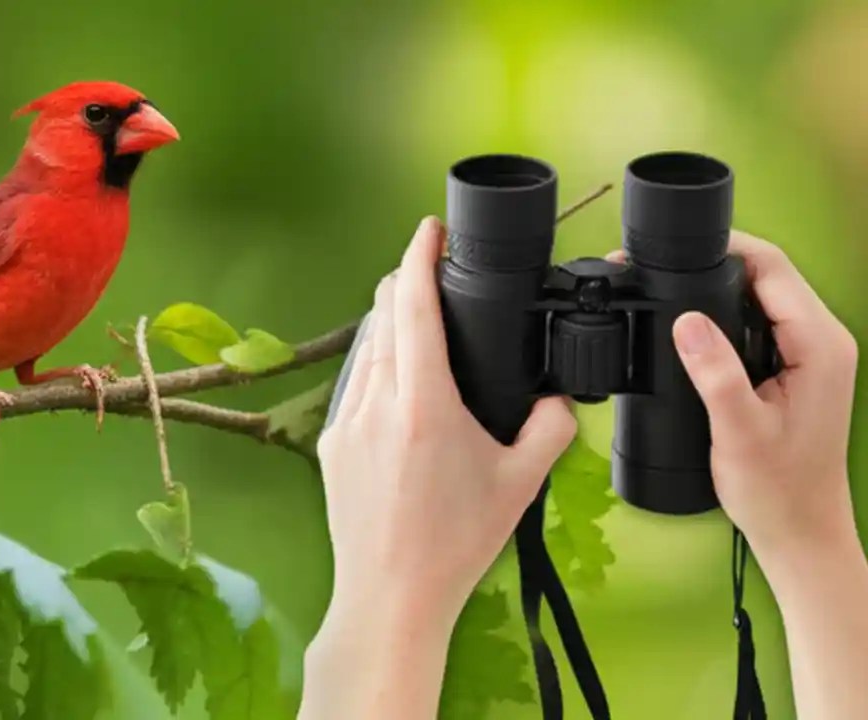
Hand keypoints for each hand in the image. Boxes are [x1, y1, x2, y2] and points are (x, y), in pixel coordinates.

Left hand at [300, 218, 576, 719]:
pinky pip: (353, 386)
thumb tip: (557, 401)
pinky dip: (375, 365)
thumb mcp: (520, 483)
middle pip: (383, 315)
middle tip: (429, 267)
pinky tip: (394, 377)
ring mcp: (346, 422)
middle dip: (405, 281)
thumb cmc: (454, 542)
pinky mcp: (330, 446)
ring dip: (388, 322)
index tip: (428, 229)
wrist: (389, 593)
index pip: (416, 305)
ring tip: (414, 315)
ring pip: (365, 349)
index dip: (420, 256)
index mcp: (423, 401)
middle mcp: (376, 402)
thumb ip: (549, 429)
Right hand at [652, 229, 867, 719]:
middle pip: (767, 274)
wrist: (800, 529)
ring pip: (763, 296)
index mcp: (819, 346)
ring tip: (672, 290)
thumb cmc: (778, 490)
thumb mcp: (739, 431)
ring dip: (720, 289)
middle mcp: (824, 341)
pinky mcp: (798, 366)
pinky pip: (762, 321)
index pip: (772, 269)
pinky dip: (728, 316)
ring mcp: (813, 353)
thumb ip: (716, 373)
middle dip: (716, 264)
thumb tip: (688, 321)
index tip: (679, 247)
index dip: (726, 248)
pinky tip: (697, 329)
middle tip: (663, 267)